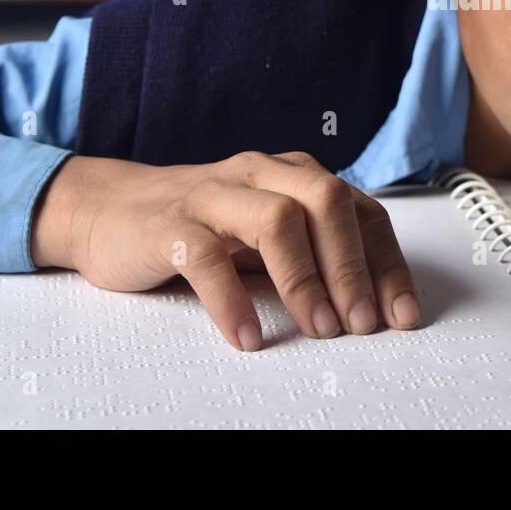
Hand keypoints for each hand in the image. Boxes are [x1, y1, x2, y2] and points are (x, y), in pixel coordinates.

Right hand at [30, 150, 420, 350]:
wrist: (108, 210)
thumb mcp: (268, 234)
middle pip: (326, 202)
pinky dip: (233, 301)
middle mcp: (261, 173)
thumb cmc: (202, 225)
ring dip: (305, 280)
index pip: (360, 211)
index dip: (387, 264)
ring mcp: (214, 194)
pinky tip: (249, 336)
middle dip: (353, 268)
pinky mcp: (169, 224)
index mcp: (294, 174)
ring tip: (319, 329)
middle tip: (361, 324)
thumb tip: (372, 303)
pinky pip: (208, 256)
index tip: (402, 314)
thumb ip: (314, 253)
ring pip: (277, 219)